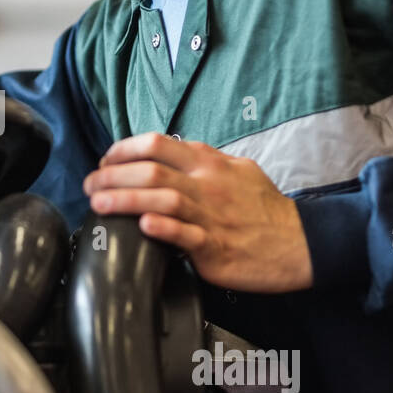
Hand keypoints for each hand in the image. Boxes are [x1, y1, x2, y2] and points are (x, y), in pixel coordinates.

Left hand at [83, 132, 313, 292]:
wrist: (302, 243)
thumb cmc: (266, 211)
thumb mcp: (238, 171)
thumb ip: (204, 162)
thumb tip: (171, 157)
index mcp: (209, 163)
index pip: (156, 144)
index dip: (122, 150)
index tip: (105, 162)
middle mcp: (207, 185)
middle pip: (150, 169)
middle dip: (111, 176)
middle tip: (90, 186)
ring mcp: (211, 216)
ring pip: (161, 199)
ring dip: (124, 200)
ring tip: (98, 204)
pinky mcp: (216, 248)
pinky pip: (185, 235)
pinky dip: (162, 228)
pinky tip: (142, 225)